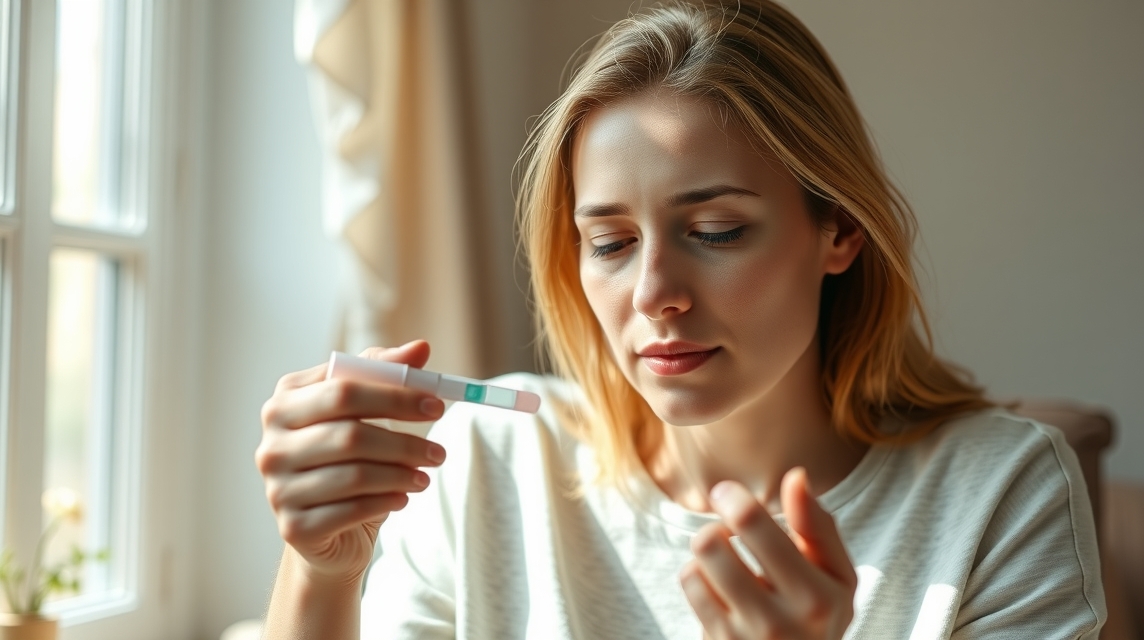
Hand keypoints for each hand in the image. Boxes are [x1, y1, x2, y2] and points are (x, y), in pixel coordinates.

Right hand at [255, 340, 447, 583]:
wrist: (326, 526)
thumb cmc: (345, 457)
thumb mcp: (363, 411)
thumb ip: (386, 374)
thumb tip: (420, 347)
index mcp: (284, 402)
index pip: (345, 387)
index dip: (395, 394)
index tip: (436, 404)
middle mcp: (272, 443)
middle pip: (350, 434)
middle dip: (404, 442)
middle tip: (439, 452)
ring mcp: (277, 487)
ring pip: (354, 475)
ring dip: (400, 475)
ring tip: (424, 477)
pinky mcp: (293, 526)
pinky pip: (350, 511)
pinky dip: (385, 502)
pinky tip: (402, 498)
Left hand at [680, 468, 857, 639]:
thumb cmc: (820, 613)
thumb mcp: (838, 575)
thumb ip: (818, 526)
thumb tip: (797, 477)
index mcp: (815, 596)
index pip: (753, 525)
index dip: (732, 497)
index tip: (727, 492)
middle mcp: (777, 621)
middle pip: (711, 543)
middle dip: (716, 526)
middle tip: (729, 531)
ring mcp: (742, 638)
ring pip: (696, 564)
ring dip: (708, 552)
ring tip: (728, 558)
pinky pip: (690, 586)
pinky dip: (699, 575)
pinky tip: (719, 583)